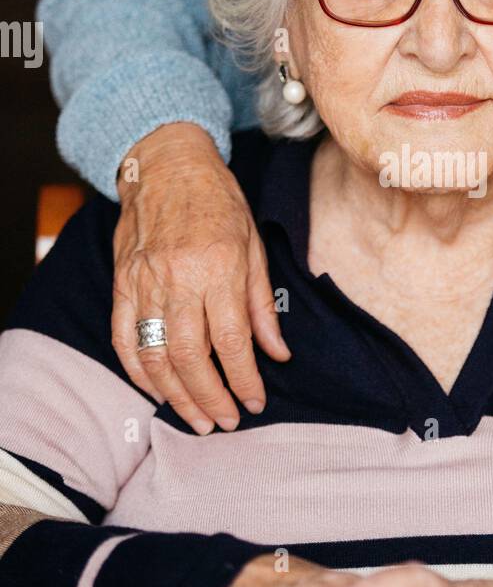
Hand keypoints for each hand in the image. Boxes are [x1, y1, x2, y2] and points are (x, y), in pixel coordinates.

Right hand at [111, 122, 289, 433]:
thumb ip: (262, 303)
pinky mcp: (121, 282)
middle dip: (210, 398)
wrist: (165, 163)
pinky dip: (138, 371)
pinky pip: (123, 337)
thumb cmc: (218, 201)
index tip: (256, 402)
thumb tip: (277, 353)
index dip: (244, 378)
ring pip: (155, 354)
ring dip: (175, 395)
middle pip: (191, 356)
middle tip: (226, 423)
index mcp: (219, 265)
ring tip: (196, 419)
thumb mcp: (254, 243)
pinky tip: (157, 391)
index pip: (233, 339)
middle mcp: (178, 277)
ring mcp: (144, 281)